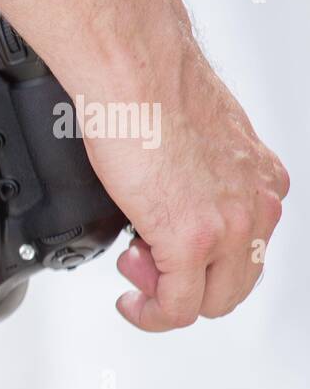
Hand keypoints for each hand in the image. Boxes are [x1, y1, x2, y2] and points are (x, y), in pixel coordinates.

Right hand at [72, 44, 288, 330]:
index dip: (201, 260)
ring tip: (133, 273)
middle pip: (234, 284)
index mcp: (259, 180)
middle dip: (185, 285)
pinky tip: (130, 303)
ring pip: (211, 302)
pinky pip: (177, 308)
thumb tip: (165, 187)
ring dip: (166, 299)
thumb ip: (197, 172)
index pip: (247, 249)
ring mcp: (227, 229)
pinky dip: (151, 314)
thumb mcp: (195, 139)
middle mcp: (255, 207)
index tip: (165, 253)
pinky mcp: (189, 242)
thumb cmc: (152, 89)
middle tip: (144, 264)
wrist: (137, 74)